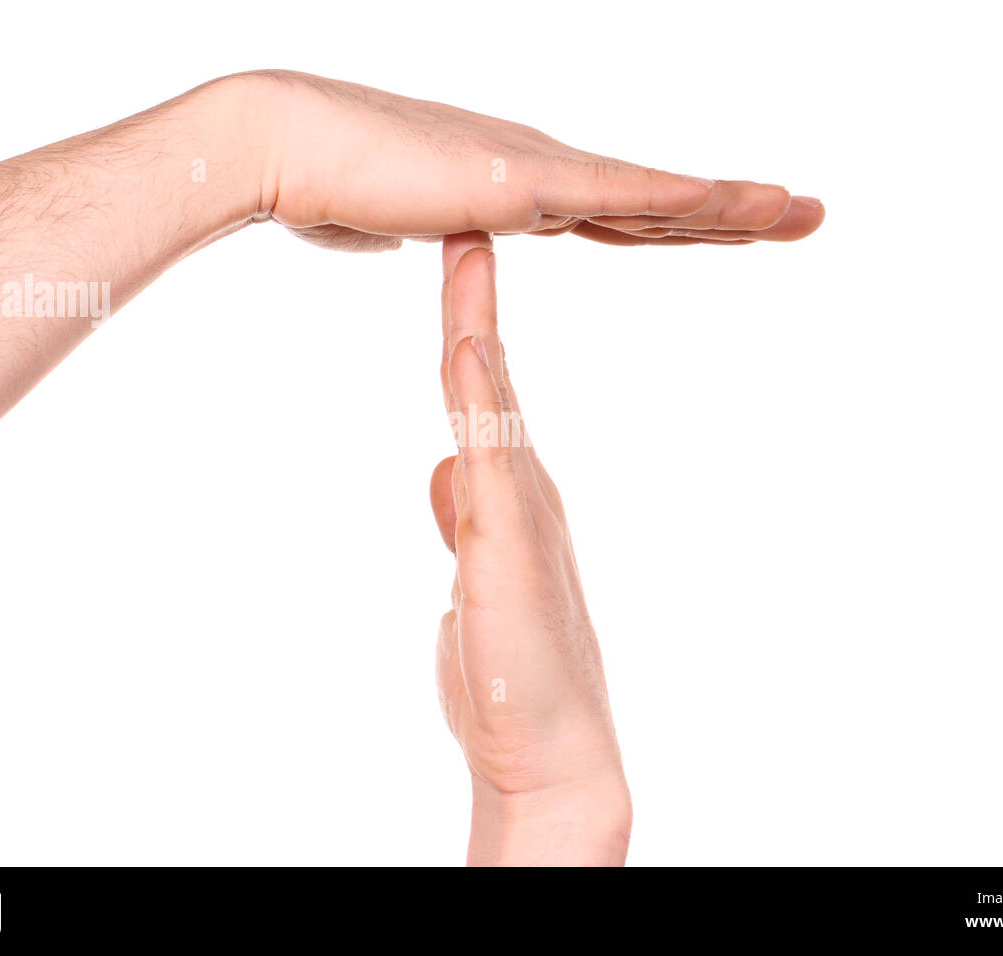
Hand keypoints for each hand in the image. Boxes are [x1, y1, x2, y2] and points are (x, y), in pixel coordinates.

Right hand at [252, 71, 823, 251]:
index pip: (617, 214)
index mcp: (518, 189)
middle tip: (801, 211)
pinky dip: (688, 198)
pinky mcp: (523, 181)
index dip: (675, 223)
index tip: (726, 229)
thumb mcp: (385, 221)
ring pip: (657, 192)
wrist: (280, 145)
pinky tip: (747, 204)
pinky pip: (625, 194)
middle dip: (731, 210)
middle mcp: (543, 172)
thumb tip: (410, 233)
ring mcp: (538, 172)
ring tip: (803, 209)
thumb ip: (415, 227)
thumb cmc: (320, 183)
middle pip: (655, 200)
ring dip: (734, 203)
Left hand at [430, 233, 629, 864]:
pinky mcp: (511, 545)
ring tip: (471, 237)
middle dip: (476, 290)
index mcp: (510, 493)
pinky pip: (494, 456)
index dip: (469, 318)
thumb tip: (448, 468)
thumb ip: (466, 517)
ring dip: (478, 319)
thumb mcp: (476, 577)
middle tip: (471, 208)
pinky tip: (470, 346)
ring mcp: (521, 511)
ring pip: (493, 400)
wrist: (554, 750)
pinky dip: (483, 398)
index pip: (480, 390)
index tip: (458, 252)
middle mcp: (523, 488)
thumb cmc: (512, 671)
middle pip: (487, 375)